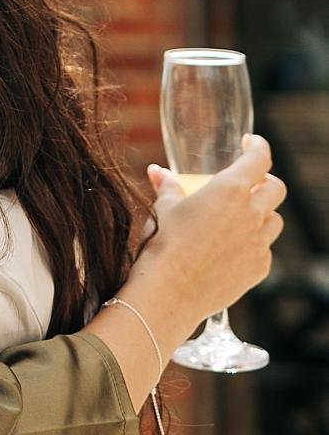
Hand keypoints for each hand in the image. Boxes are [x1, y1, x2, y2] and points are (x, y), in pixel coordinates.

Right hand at [127, 135, 285, 341]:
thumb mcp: (164, 208)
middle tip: (248, 183)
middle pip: (276, 188)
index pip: (259, 159)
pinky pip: (265, 249)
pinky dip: (254, 243)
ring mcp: (258, 243)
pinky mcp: (259, 268)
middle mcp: (251, 214)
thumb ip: (168, 186)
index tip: (250, 143)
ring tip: (240, 217)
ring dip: (262, 213)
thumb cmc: (164, 244)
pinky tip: (232, 247)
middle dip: (264, 181)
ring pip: (274, 220)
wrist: (170, 292)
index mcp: (229, 190)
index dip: (258, 146)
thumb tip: (158, 172)